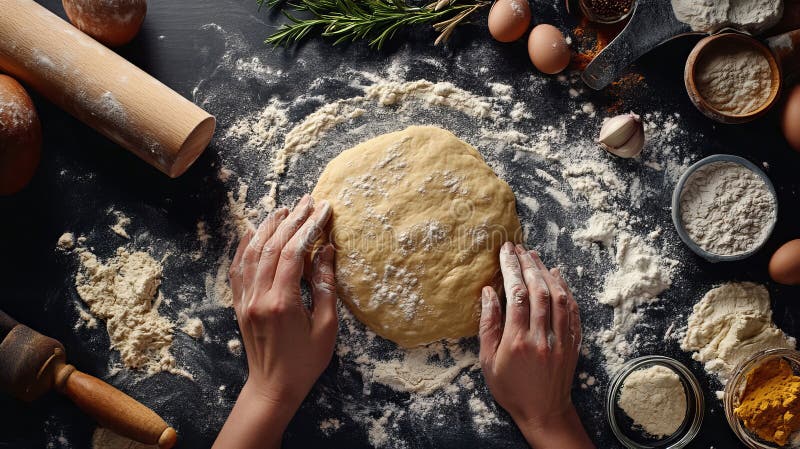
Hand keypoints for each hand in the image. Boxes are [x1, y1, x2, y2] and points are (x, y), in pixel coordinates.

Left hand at [213, 195, 337, 448]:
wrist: (273, 387)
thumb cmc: (306, 361)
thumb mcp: (326, 326)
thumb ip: (326, 286)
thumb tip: (327, 249)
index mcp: (282, 303)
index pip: (295, 253)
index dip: (309, 227)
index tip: (324, 209)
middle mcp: (258, 297)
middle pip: (273, 246)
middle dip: (292, 220)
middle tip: (308, 200)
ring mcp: (245, 299)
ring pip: (252, 252)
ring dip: (269, 227)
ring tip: (285, 209)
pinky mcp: (239, 303)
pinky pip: (238, 267)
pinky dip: (246, 245)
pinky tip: (254, 230)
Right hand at [479, 242, 593, 448]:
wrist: (543, 412)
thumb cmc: (510, 388)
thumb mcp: (488, 360)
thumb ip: (488, 325)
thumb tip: (488, 292)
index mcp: (517, 340)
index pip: (516, 294)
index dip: (511, 269)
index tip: (505, 252)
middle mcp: (541, 337)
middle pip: (538, 290)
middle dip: (528, 265)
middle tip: (519, 248)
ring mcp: (561, 339)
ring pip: (558, 297)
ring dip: (546, 273)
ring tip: (535, 256)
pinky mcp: (573, 343)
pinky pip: (572, 310)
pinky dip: (565, 290)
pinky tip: (557, 276)